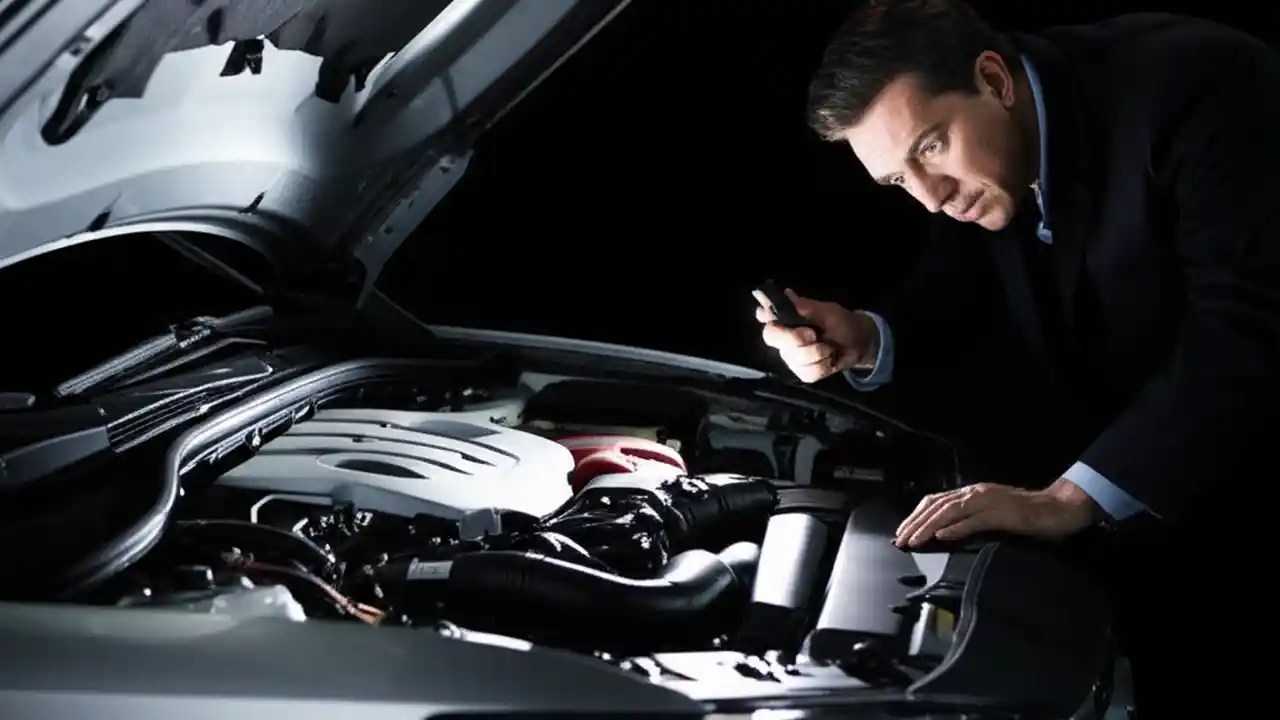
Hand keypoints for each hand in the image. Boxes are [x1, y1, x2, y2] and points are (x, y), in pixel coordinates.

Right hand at [752, 287, 877, 382]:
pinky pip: (807, 372)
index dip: (766, 316)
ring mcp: (790, 356)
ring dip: (817, 353)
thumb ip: (806, 307)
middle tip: (814, 335)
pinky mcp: (801, 371)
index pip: (763, 315)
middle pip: (772, 338)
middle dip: (796, 339)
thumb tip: (786, 294)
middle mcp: (783, 337)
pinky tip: (828, 360)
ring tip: (828, 348)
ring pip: (794, 358)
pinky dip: (822, 366)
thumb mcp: (828, 312)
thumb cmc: (842, 323)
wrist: (859, 343)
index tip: (773, 317)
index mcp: (787, 318)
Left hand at [893, 478, 1099, 547]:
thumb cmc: (1026, 515)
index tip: (902, 532)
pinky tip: (942, 536)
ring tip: (913, 540)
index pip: (935, 501)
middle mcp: (976, 493)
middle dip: (915, 523)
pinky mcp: (1002, 514)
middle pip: (937, 506)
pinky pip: (974, 520)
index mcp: (972, 493)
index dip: (916, 516)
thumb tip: (944, 532)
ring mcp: (988, 502)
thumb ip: (970, 519)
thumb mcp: (992, 514)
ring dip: (928, 526)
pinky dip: (956, 527)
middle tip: (900, 540)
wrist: (1058, 508)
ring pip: (950, 511)